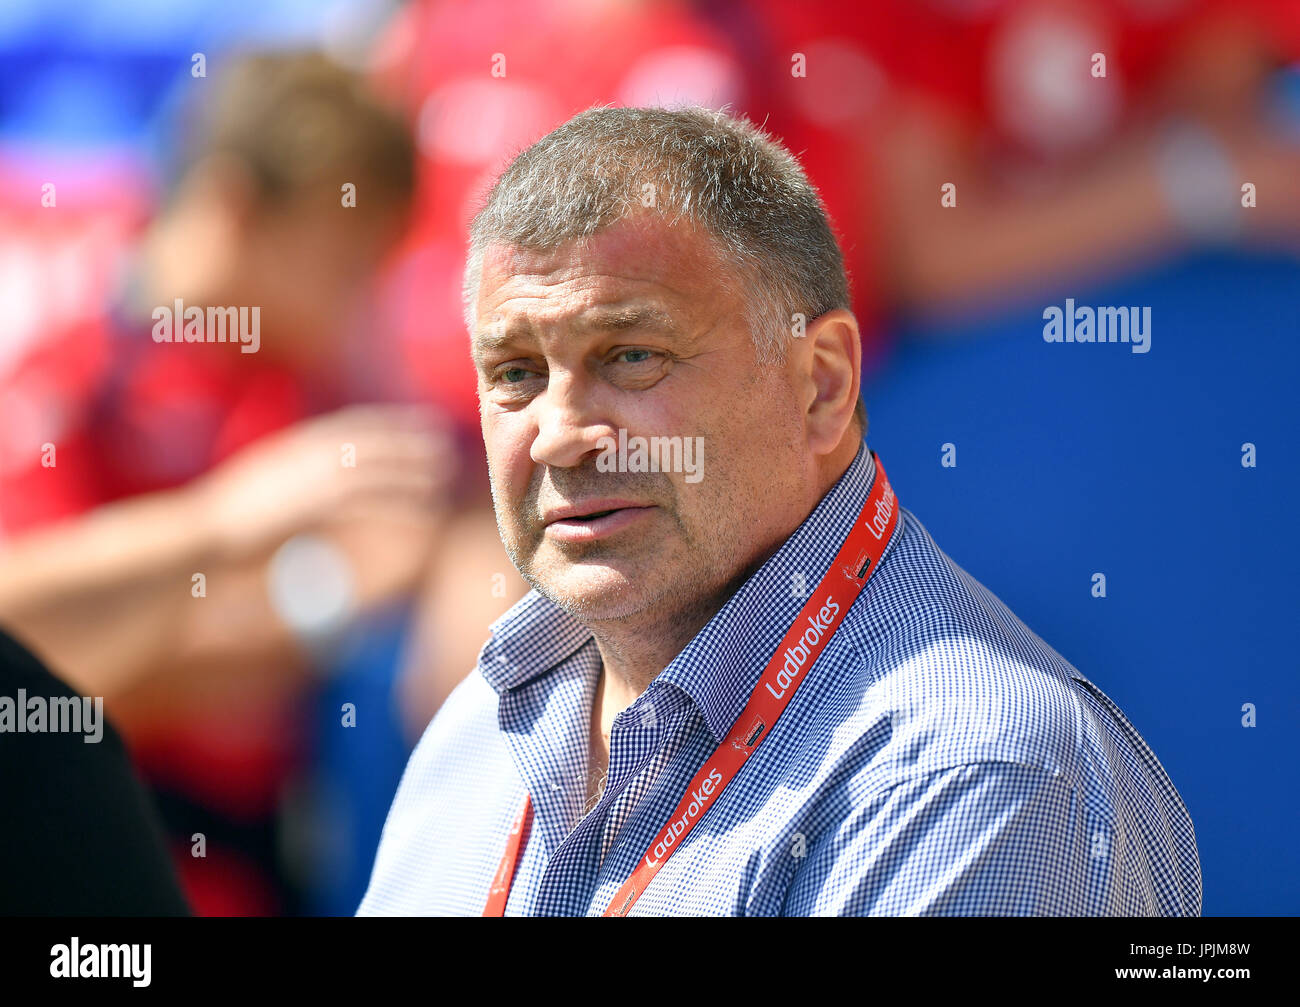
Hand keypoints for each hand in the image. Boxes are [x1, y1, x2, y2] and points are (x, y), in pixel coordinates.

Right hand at [189, 404, 456, 560]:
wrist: (196, 536)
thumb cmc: (223, 526)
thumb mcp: (261, 493)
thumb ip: (292, 485)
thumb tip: (316, 493)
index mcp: (291, 448)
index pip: (347, 427)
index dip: (383, 423)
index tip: (412, 422)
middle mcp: (303, 456)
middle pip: (367, 440)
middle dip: (406, 438)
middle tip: (441, 438)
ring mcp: (307, 479)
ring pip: (374, 468)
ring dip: (411, 469)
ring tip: (443, 473)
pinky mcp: (312, 506)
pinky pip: (368, 502)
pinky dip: (398, 504)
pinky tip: (423, 510)